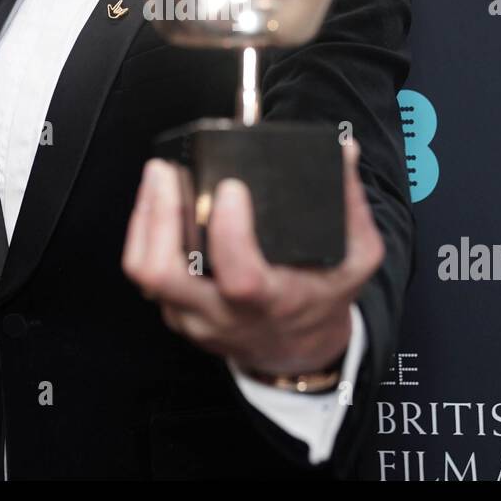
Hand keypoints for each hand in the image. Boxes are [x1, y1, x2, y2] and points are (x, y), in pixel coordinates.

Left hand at [121, 139, 383, 376]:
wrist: (296, 351)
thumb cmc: (322, 297)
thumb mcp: (355, 259)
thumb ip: (351, 205)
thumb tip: (343, 149)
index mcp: (272, 303)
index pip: (240, 279)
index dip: (229, 232)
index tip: (231, 187)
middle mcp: (222, 316)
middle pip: (165, 277)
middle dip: (159, 216)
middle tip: (166, 170)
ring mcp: (191, 316)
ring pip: (145, 272)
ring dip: (145, 217)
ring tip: (158, 175)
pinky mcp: (173, 310)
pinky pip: (145, 272)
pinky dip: (144, 230)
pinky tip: (154, 199)